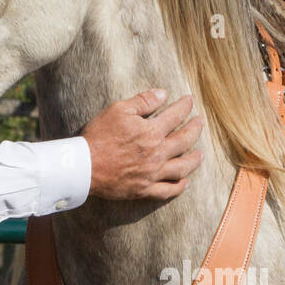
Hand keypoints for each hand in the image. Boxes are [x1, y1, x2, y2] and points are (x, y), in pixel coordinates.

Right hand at [81, 89, 204, 201]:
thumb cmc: (99, 136)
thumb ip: (143, 101)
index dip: (185, 106)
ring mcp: (152, 173)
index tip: (190, 100)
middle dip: (195, 129)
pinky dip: (179, 187)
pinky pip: (168, 190)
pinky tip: (185, 182)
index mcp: (152, 132)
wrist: (84, 166)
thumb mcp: (118, 110)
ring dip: (194, 159)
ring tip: (201, 154)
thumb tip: (163, 94)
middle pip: (184, 140)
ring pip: (182, 167)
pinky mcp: (144, 189)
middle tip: (200, 122)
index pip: (175, 115)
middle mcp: (157, 154)